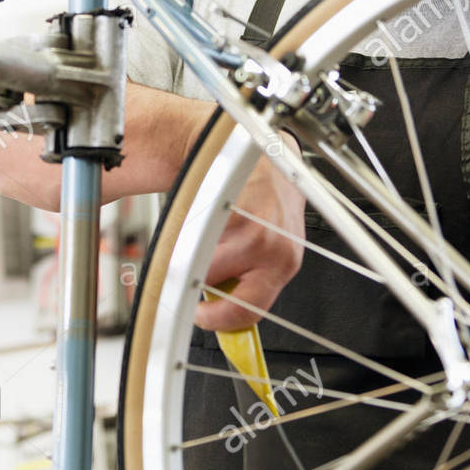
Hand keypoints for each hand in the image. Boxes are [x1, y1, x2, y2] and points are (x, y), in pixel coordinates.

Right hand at [193, 134, 304, 331]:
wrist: (254, 150)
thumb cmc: (260, 199)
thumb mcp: (268, 245)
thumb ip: (248, 279)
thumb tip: (222, 313)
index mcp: (283, 265)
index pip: (248, 312)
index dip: (215, 319)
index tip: (200, 316)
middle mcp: (273, 249)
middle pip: (215, 287)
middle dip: (195, 285)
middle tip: (189, 278)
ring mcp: (250, 228)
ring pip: (200, 260)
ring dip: (191, 253)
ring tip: (202, 235)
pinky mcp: (227, 206)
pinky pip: (193, 234)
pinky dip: (187, 230)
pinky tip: (202, 214)